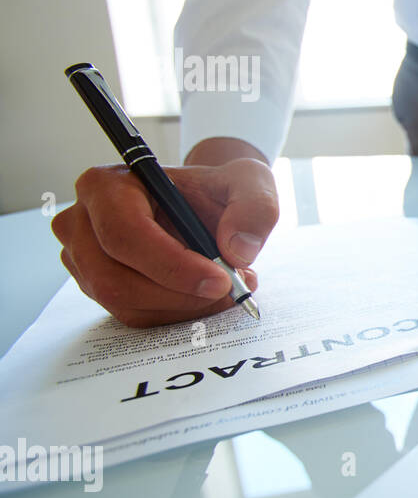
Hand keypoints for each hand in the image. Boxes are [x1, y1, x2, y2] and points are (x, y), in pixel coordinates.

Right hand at [51, 138, 278, 327]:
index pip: (125, 234)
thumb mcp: (249, 181)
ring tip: (223, 288)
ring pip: (125, 303)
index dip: (173, 265)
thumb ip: (254, 206)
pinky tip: (202, 296)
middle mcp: (82, 222)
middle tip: (230, 289)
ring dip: (182, 307)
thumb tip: (237, 251)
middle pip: (116, 278)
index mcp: (106, 185)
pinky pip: (132, 316)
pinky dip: (175, 314)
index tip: (220, 280)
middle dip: (180, 294)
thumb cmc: (215, 190)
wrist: (203, 206)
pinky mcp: (96, 286)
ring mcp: (83, 258)